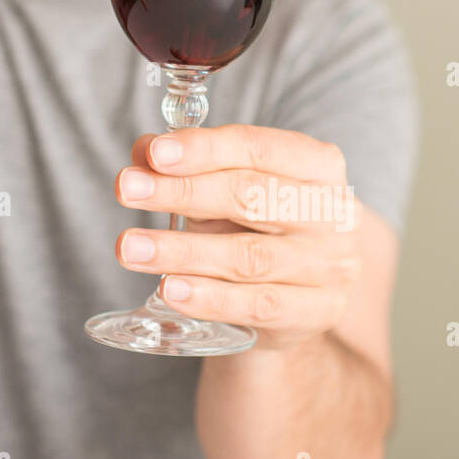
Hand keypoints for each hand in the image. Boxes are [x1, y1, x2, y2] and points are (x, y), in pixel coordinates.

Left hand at [113, 124, 362, 350]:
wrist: (294, 291)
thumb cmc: (255, 224)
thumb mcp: (223, 186)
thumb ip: (183, 166)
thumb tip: (143, 154)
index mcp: (318, 164)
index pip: (257, 148)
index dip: (203, 148)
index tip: (154, 153)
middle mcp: (331, 212)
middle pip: (250, 197)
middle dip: (181, 192)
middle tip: (126, 190)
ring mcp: (329, 265)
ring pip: (247, 256)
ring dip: (182, 250)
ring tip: (131, 247)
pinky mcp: (316, 311)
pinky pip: (257, 304)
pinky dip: (209, 297)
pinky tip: (169, 289)